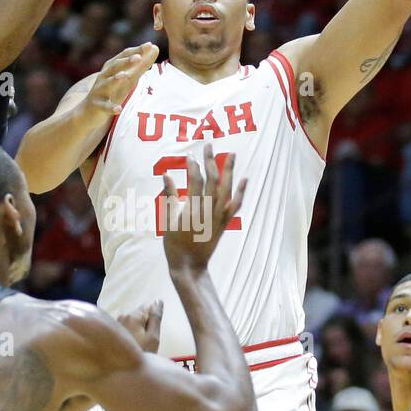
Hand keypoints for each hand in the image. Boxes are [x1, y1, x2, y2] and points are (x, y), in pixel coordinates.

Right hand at [86, 42, 159, 113]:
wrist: (88, 111)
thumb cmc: (110, 91)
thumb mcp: (126, 79)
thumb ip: (140, 65)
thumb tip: (156, 49)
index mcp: (111, 68)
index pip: (123, 56)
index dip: (136, 51)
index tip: (149, 45)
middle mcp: (103, 76)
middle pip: (114, 67)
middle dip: (126, 62)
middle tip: (138, 57)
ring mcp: (99, 90)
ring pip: (107, 84)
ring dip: (115, 79)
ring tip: (125, 76)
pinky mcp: (96, 105)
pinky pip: (104, 106)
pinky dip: (110, 107)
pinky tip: (118, 108)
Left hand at [117, 300, 162, 352]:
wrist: (120, 371)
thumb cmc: (141, 354)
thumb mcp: (153, 337)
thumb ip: (156, 317)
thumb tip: (158, 301)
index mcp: (132, 316)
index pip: (147, 308)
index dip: (153, 320)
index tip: (152, 333)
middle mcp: (121, 316)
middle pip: (138, 315)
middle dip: (144, 324)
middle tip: (146, 341)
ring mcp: (115, 323)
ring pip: (132, 322)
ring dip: (137, 330)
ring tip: (138, 345)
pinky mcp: (112, 331)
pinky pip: (125, 328)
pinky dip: (130, 334)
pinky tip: (130, 345)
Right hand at [161, 144, 246, 275]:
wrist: (190, 265)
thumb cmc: (174, 244)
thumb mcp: (167, 220)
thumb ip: (168, 196)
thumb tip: (166, 176)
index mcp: (192, 208)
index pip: (195, 179)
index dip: (193, 165)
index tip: (190, 156)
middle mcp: (208, 209)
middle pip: (212, 179)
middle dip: (211, 160)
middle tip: (209, 145)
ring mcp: (219, 216)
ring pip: (226, 188)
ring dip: (229, 170)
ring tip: (232, 154)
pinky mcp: (224, 223)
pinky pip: (235, 204)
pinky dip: (240, 191)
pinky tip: (244, 179)